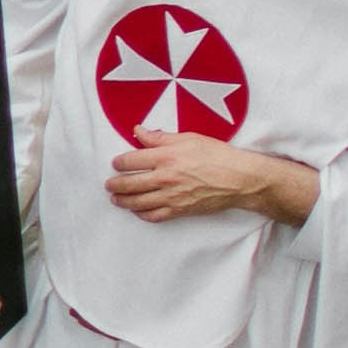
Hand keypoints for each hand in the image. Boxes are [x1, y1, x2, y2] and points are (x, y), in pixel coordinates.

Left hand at [102, 133, 315, 222]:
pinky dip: (142, 214)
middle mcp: (165, 177)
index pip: (131, 160)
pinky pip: (155, 215)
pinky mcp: (180, 210)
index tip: (116, 164)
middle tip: (109, 185)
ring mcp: (171, 196)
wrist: (239, 178)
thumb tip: (138, 131)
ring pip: (138, 202)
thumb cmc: (217, 155)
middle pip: (129, 183)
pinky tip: (138, 211)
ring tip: (116, 199)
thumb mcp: (188, 138)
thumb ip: (160, 137)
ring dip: (123, 201)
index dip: (119, 163)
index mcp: (165, 156)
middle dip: (115, 185)